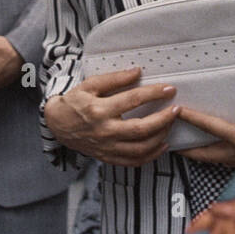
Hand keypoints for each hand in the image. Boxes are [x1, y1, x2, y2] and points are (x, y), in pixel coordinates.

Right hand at [43, 67, 178, 165]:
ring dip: (161, 136)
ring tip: (170, 124)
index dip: (153, 93)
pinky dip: (151, 155)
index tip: (169, 89)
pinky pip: (134, 161)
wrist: (57, 125)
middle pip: (141, 129)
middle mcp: (104, 131)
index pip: (132, 100)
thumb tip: (137, 72)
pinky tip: (162, 144)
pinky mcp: (108, 158)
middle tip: (177, 109)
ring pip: (141, 148)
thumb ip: (114, 79)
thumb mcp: (90, 85)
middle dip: (163, 119)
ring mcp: (107, 147)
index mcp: (99, 110)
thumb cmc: (74, 102)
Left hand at [176, 71, 234, 166]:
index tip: (177, 111)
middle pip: (204, 153)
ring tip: (191, 150)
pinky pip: (227, 164)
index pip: (210, 126)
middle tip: (173, 144)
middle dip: (187, 149)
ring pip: (215, 160)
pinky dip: (217, 159)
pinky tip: (219, 155)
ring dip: (201, 155)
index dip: (192, 117)